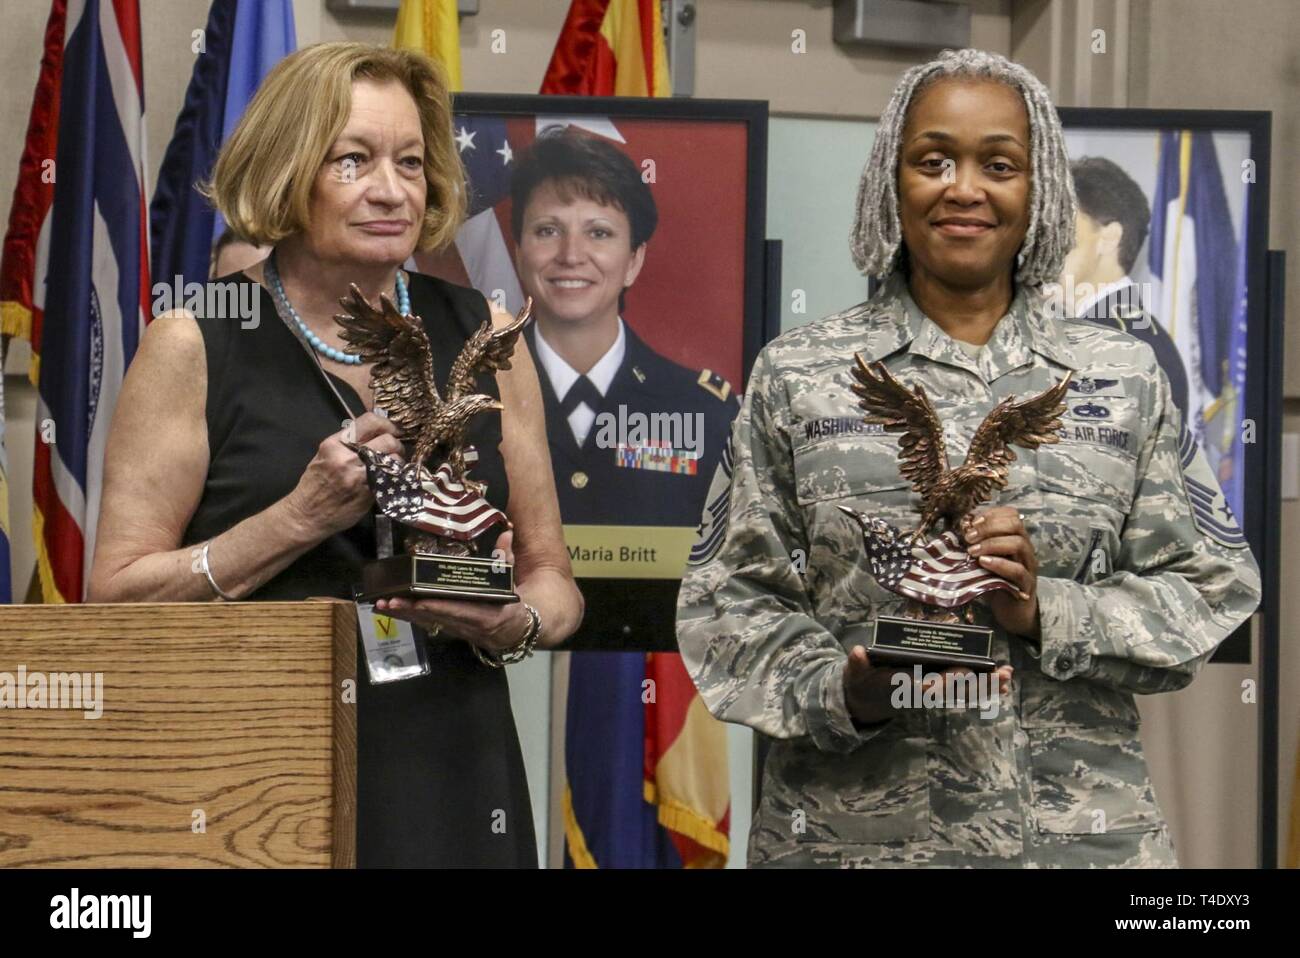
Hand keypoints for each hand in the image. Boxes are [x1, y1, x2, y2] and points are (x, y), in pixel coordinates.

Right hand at [284, 411, 402, 537]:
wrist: (307, 515)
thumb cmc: (315, 484)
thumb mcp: (324, 456)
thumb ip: (347, 443)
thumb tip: (373, 433)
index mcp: (335, 444)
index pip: (369, 421)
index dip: (387, 424)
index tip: (392, 430)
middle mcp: (347, 457)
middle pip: (387, 439)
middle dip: (396, 443)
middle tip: (395, 449)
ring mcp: (359, 475)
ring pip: (393, 459)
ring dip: (398, 460)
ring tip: (392, 464)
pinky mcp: (368, 492)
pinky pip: (391, 477)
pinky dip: (395, 475)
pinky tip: (390, 477)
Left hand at [374, 531, 531, 652]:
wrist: (512, 633)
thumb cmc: (509, 604)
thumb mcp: (510, 581)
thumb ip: (505, 557)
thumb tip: (507, 532)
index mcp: (485, 614)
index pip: (459, 610)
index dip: (440, 607)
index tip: (422, 602)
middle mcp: (466, 625)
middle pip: (434, 618)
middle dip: (410, 610)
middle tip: (389, 601)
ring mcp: (454, 629)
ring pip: (424, 622)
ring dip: (402, 614)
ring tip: (381, 604)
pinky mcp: (446, 629)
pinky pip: (424, 623)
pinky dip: (406, 617)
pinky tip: (389, 610)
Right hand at [844, 646, 1013, 723]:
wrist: (868, 701)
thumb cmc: (862, 682)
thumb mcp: (855, 673)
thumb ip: (856, 664)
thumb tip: (856, 653)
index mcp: (903, 688)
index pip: (924, 688)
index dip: (939, 684)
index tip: (955, 676)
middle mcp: (923, 693)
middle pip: (954, 692)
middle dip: (976, 685)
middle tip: (997, 677)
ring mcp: (934, 693)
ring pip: (964, 693)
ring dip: (986, 687)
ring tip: (1007, 677)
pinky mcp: (940, 690)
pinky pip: (966, 691)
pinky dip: (984, 687)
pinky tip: (1002, 682)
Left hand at [962, 506, 1039, 638]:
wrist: (1012, 610)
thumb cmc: (995, 581)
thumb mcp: (983, 559)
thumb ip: (975, 545)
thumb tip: (959, 531)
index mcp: (1015, 538)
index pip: (1011, 515)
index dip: (991, 514)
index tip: (971, 521)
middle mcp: (1024, 548)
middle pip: (1015, 524)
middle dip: (989, 526)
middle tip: (969, 537)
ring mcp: (1028, 565)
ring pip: (1018, 544)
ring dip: (992, 543)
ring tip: (973, 551)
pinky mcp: (1026, 584)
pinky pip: (1018, 570)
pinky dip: (1000, 564)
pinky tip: (984, 563)